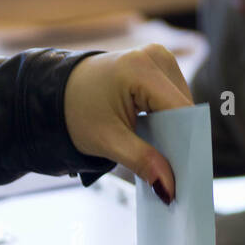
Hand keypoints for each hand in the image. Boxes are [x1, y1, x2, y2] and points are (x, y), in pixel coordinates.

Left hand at [63, 44, 193, 202]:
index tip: (187, 175)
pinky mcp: (158, 65)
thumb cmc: (75, 111)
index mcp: (140, 68)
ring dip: (175, 131)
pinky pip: (175, 98)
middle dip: (180, 140)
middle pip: (184, 107)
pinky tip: (155, 135)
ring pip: (183, 105)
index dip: (187, 144)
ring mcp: (159, 57)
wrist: (58, 92)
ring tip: (158, 152)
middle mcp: (154, 56)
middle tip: (170, 172)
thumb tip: (169, 188)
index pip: (180, 110)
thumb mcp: (107, 140)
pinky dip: (169, 120)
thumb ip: (142, 161)